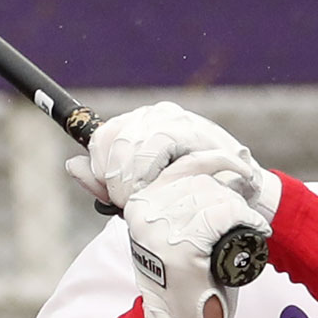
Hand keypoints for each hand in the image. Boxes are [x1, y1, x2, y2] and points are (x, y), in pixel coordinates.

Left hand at [68, 101, 281, 217]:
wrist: (244, 197)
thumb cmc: (194, 195)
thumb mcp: (144, 191)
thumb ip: (107, 182)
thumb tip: (72, 165)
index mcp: (138, 126)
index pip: (102, 137)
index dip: (102, 168)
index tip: (113, 194)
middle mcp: (154, 114)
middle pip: (113, 139)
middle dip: (116, 177)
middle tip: (129, 203)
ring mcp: (174, 118)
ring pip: (131, 142)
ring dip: (133, 176)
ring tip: (147, 197)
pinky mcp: (192, 127)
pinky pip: (157, 144)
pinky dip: (154, 170)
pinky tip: (163, 185)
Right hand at [123, 174, 272, 317]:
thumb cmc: (184, 279)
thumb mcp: (168, 234)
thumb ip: (171, 203)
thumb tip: (157, 167)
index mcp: (139, 203)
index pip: (185, 164)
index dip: (220, 163)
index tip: (243, 171)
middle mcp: (144, 212)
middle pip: (202, 180)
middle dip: (232, 195)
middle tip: (246, 216)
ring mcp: (160, 231)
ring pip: (214, 197)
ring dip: (240, 210)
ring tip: (248, 226)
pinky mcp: (181, 249)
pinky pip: (222, 217)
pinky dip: (247, 220)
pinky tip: (257, 230)